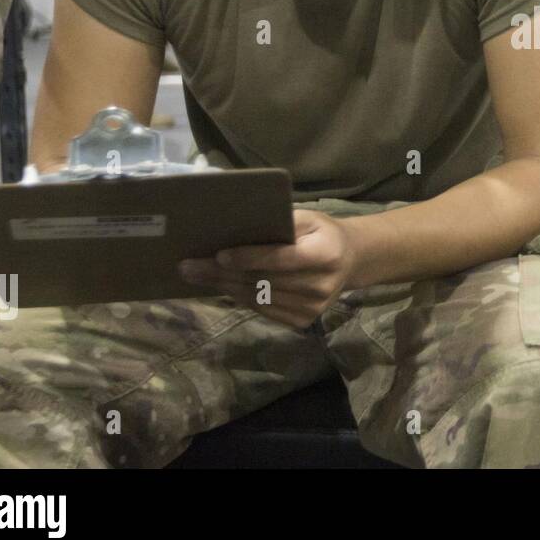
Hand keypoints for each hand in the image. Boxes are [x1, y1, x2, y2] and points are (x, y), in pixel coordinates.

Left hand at [179, 209, 359, 328]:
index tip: (219, 255)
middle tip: (190, 266)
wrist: (349, 261)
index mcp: (326, 254)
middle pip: (263, 280)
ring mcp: (312, 308)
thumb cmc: (322, 233)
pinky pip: (263, 310)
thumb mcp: (308, 218)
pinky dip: (240, 297)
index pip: (281, 259)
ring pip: (258, 297)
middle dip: (222, 274)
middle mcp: (321, 285)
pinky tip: (223, 286)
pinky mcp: (303, 321)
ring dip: (224, 286)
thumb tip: (238, 226)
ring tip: (197, 275)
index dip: (249, 258)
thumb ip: (281, 223)